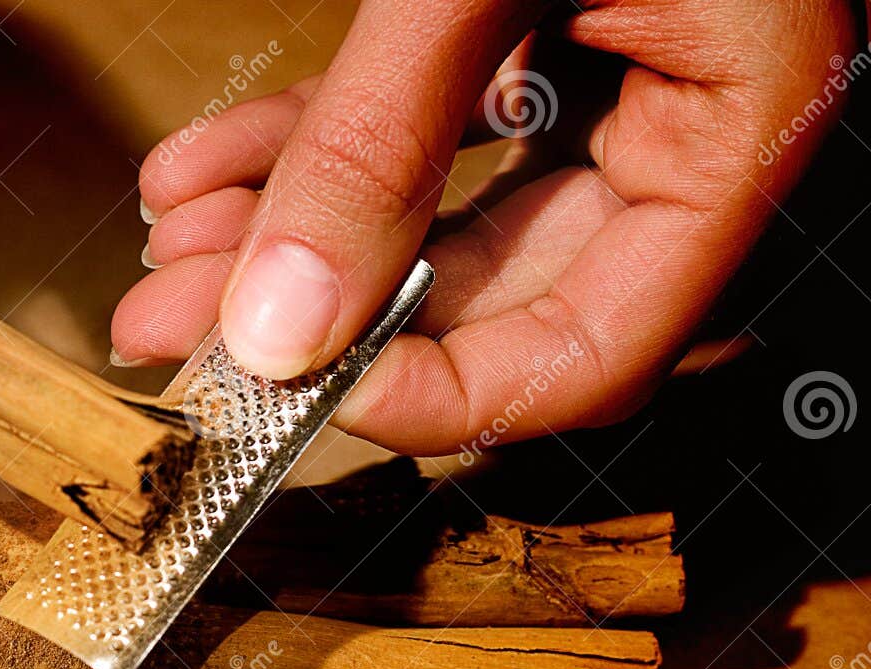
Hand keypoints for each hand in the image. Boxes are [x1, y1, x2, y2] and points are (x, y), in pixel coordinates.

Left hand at [113, 0, 859, 456]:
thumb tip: (279, 330)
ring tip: (166, 242)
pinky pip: (432, 131)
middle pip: (492, 296)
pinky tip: (201, 170)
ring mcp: (615, 86)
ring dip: (291, 236)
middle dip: (313, 311)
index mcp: (737, 120)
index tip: (289, 387)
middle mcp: (685, 127)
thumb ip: (381, 140)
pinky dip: (315, 147)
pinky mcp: (546, 40)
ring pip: (440, 220)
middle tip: (172, 323)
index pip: (591, 348)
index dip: (436, 395)